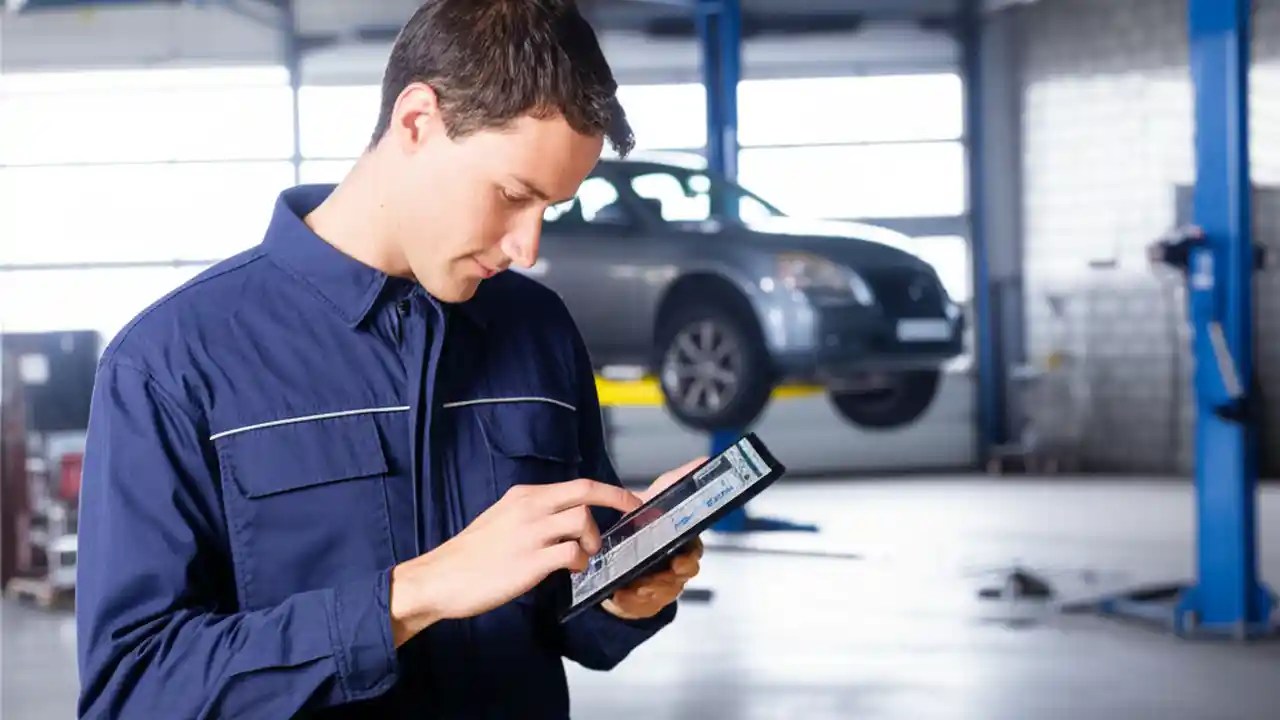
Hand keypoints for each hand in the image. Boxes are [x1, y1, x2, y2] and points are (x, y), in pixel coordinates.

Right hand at [389, 479, 639, 645]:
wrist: (440, 578)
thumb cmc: (471, 555)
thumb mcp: (502, 519)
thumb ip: (534, 514)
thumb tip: (566, 520)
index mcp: (524, 495)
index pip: (577, 485)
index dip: (610, 492)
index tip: (629, 500)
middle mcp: (529, 508)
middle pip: (585, 493)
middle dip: (617, 501)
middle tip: (631, 516)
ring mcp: (530, 533)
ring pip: (582, 521)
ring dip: (592, 540)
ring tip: (583, 555)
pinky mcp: (530, 561)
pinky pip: (572, 554)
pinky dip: (579, 562)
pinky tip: (570, 570)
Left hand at [603, 457, 707, 620]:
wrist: (618, 550)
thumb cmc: (645, 525)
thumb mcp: (658, 498)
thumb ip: (679, 479)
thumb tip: (704, 459)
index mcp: (681, 545)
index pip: (693, 554)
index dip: (689, 558)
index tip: (679, 560)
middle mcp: (674, 567)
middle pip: (680, 578)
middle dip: (671, 578)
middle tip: (659, 574)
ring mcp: (659, 586)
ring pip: (662, 592)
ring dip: (651, 588)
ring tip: (638, 584)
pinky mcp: (641, 601)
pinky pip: (639, 604)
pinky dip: (631, 599)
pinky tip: (622, 592)